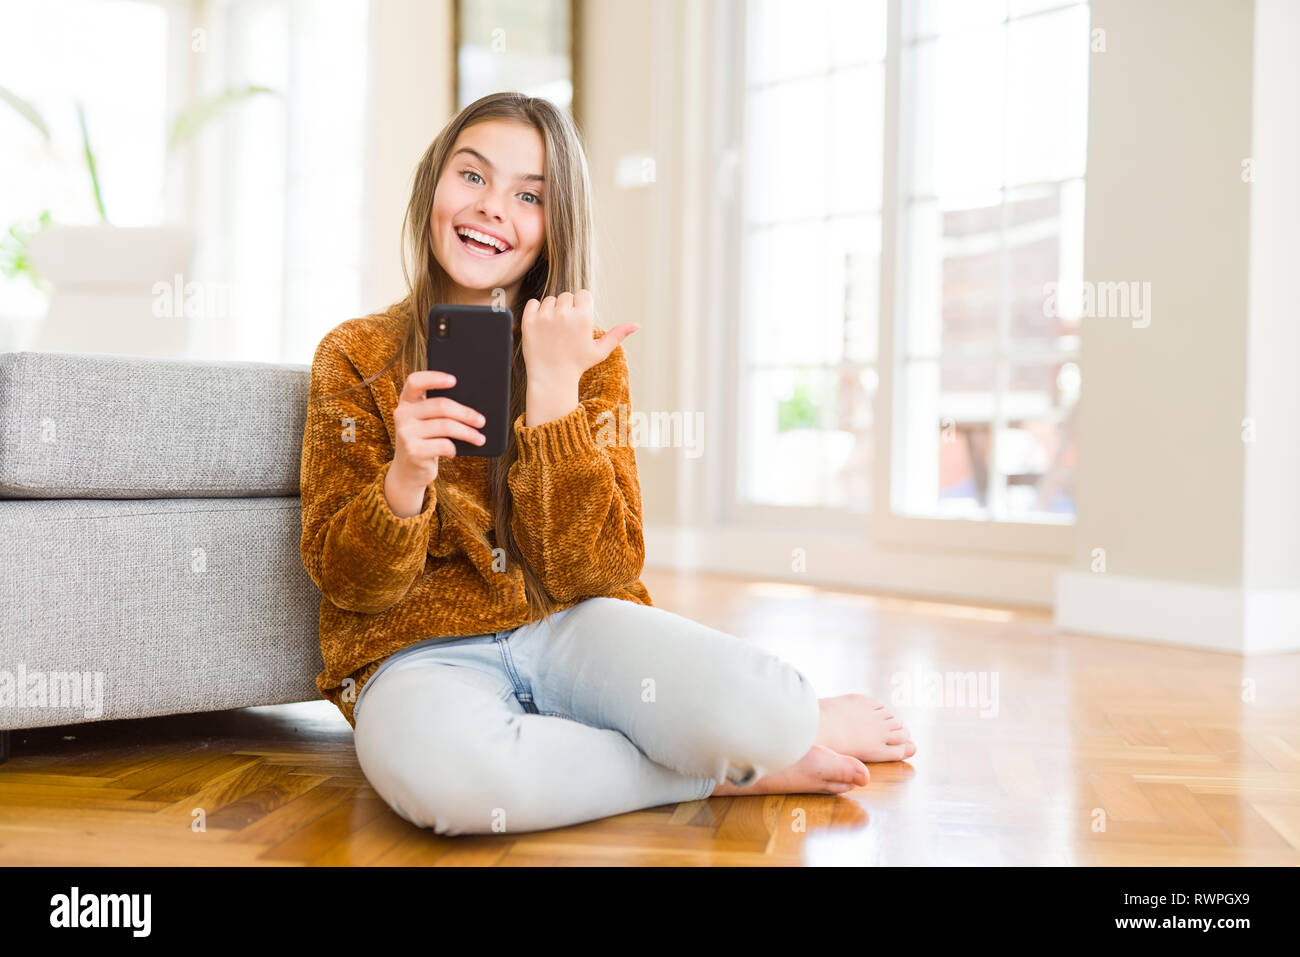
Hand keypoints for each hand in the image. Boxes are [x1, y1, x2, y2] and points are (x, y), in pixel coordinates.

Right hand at [390, 370, 486, 487]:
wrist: (408, 471)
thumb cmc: (425, 441)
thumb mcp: (427, 423)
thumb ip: (439, 411)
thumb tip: (474, 405)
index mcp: (406, 402)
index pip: (415, 381)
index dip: (434, 378)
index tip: (454, 380)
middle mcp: (402, 415)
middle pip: (440, 405)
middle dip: (466, 413)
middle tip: (482, 421)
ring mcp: (406, 433)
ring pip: (446, 426)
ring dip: (468, 433)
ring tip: (480, 438)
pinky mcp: (413, 451)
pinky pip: (444, 445)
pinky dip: (453, 448)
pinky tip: (454, 451)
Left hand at [520, 290, 639, 389]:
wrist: (551, 378)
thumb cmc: (578, 365)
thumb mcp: (600, 350)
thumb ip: (617, 334)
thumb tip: (637, 325)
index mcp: (583, 317)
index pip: (583, 294)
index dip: (582, 306)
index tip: (579, 319)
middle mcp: (564, 313)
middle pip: (567, 296)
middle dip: (567, 308)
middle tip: (566, 329)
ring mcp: (545, 317)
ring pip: (550, 299)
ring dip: (552, 310)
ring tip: (554, 331)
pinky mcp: (529, 321)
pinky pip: (533, 303)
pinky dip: (536, 311)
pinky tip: (542, 327)